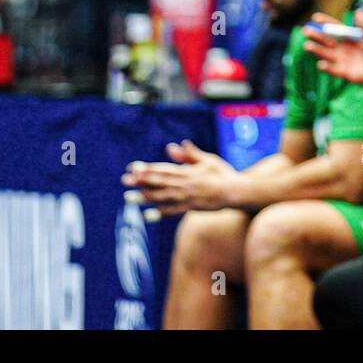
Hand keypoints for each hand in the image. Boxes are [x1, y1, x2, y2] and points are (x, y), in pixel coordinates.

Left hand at [122, 142, 238, 214]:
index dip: (147, 169)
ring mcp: (187, 196)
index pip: (163, 169)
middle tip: (125, 181)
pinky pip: (172, 211)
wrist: (237, 191)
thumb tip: (173, 146)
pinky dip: (159, 213)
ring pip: (162, 197)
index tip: (132, 167)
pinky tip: (147, 216)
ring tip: (129, 198)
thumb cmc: (223, 174)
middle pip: (159, 181)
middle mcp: (185, 183)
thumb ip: (190, 155)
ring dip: (144, 197)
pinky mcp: (192, 207)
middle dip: (141, 181)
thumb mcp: (207, 160)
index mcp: (187, 171)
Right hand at [303, 10, 362, 91]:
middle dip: (316, 35)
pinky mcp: (345, 73)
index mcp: (349, 37)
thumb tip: (358, 11)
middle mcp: (343, 48)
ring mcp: (343, 60)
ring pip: (326, 54)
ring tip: (307, 45)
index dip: (325, 22)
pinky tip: (321, 64)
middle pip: (326, 40)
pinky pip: (334, 70)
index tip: (315, 17)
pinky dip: (327, 68)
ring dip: (317, 50)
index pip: (334, 28)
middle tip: (305, 30)